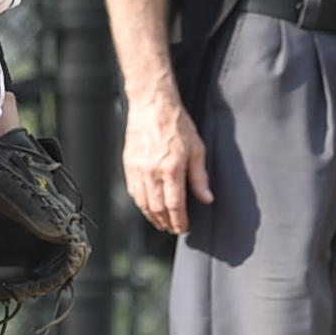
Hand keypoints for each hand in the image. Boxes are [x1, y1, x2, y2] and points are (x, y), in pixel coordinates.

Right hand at [122, 96, 212, 235]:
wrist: (152, 105)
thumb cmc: (176, 123)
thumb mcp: (197, 149)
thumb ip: (200, 177)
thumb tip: (207, 198)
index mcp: (171, 169)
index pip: (175, 205)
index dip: (179, 221)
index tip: (183, 228)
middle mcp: (152, 172)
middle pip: (157, 208)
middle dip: (166, 223)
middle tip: (173, 229)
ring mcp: (138, 170)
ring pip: (143, 203)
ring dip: (152, 217)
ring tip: (161, 223)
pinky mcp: (128, 165)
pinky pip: (133, 192)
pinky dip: (140, 204)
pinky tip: (147, 207)